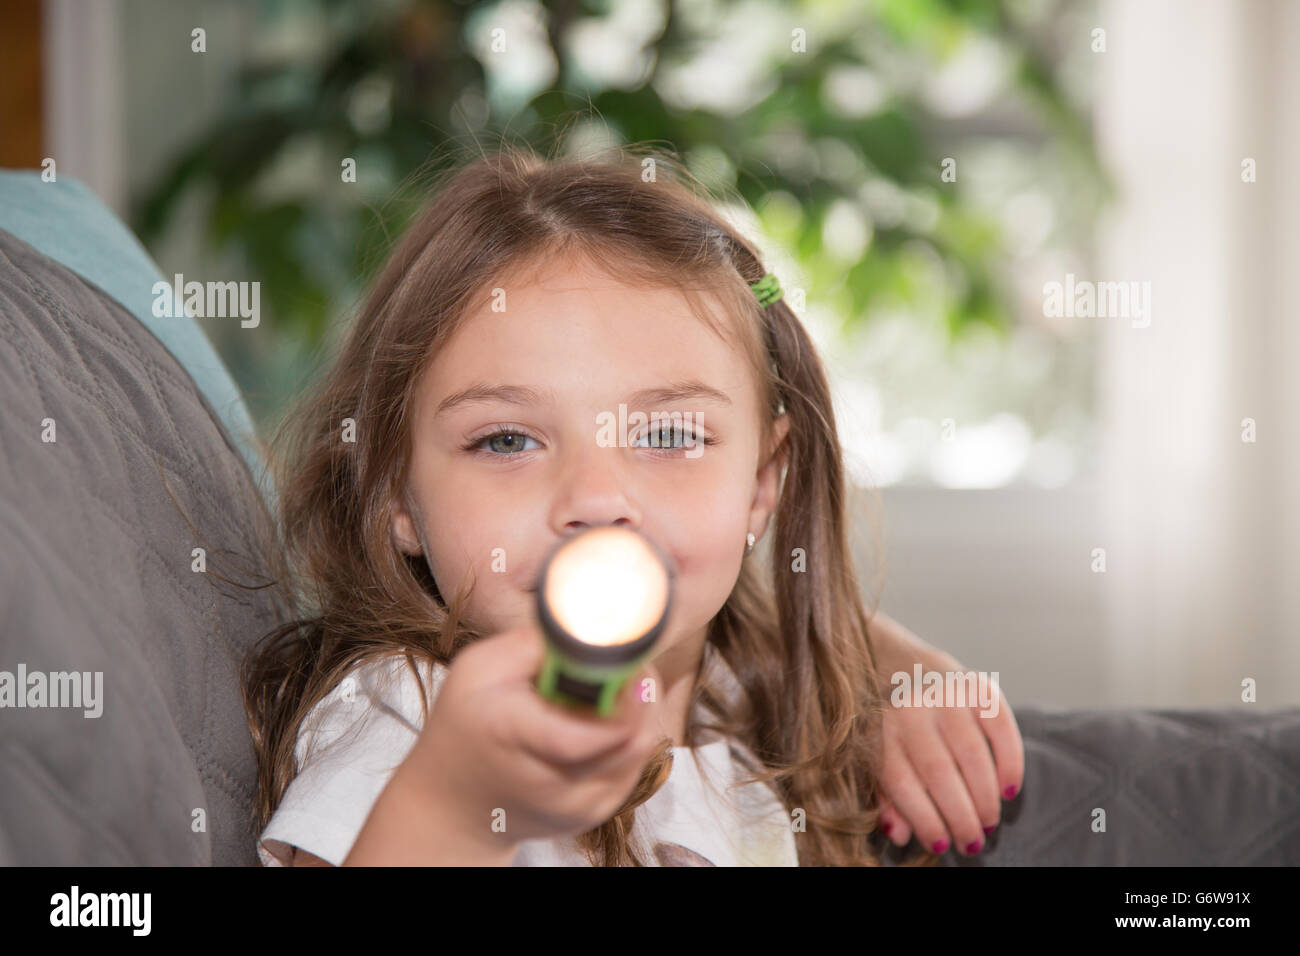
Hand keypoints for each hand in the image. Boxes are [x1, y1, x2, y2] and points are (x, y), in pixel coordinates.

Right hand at [410, 624, 666, 845]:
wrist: (453, 805)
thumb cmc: (465, 726)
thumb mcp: (479, 667)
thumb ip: (534, 646)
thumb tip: (591, 633)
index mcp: (514, 735)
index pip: (590, 731)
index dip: (625, 692)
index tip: (627, 660)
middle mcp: (551, 783)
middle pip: (630, 737)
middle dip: (637, 692)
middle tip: (622, 665)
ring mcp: (577, 807)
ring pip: (640, 749)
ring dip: (637, 713)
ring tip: (609, 691)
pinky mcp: (595, 813)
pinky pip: (635, 765)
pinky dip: (629, 736)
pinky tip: (601, 720)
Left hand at [869, 614, 1024, 856]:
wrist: (909, 669)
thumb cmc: (896, 729)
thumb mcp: (879, 760)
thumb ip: (886, 798)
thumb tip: (899, 835)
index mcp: (879, 730)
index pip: (901, 782)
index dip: (924, 820)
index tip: (942, 845)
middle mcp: (910, 709)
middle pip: (938, 773)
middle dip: (960, 817)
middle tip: (973, 842)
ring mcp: (944, 695)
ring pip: (971, 754)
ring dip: (985, 797)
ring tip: (989, 823)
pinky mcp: (978, 686)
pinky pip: (1001, 728)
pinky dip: (1010, 763)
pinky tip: (1008, 790)